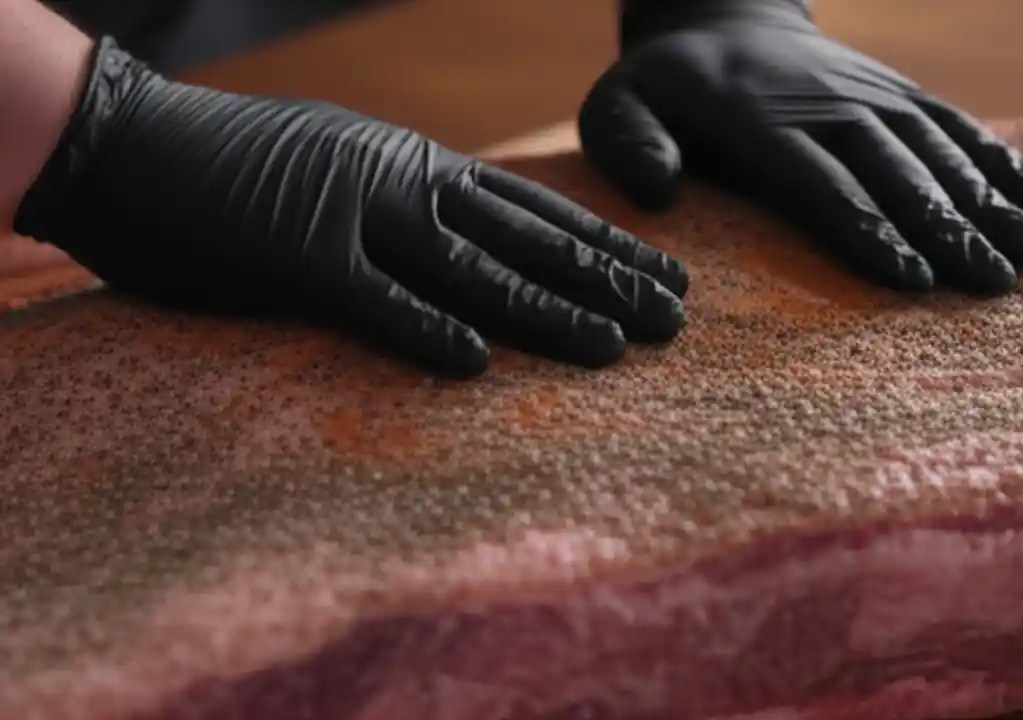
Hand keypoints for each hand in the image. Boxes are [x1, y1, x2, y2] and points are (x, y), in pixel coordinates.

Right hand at [16, 38, 687, 377]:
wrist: (128, 143)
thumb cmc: (236, 167)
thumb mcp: (344, 168)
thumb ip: (407, 200)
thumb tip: (464, 234)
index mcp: (415, 166)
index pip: (533, 211)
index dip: (604, 245)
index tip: (666, 274)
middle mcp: (402, 185)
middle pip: (524, 239)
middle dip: (605, 279)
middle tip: (675, 318)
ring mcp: (352, 217)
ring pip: (472, 269)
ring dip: (546, 309)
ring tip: (614, 347)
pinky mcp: (296, 257)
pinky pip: (374, 299)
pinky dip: (425, 330)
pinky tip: (479, 364)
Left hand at [580, 0, 1022, 294]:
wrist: (721, 15)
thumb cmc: (664, 87)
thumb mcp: (617, 106)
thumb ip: (629, 143)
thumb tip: (658, 188)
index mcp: (762, 123)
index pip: (824, 183)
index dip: (868, 229)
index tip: (910, 276)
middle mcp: (830, 108)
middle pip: (896, 174)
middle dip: (947, 229)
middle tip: (993, 283)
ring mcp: (874, 97)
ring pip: (938, 152)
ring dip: (987, 203)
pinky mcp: (900, 93)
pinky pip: (955, 122)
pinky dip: (1000, 157)